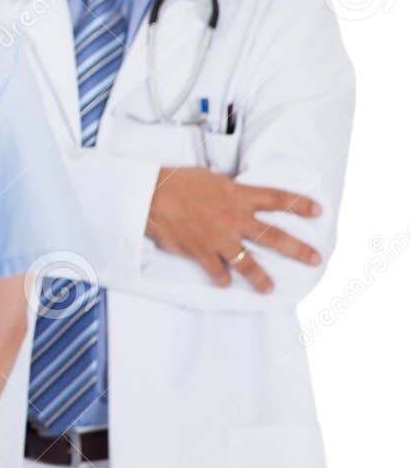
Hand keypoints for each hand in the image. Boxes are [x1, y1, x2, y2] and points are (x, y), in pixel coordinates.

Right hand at [145, 166, 322, 291]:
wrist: (150, 195)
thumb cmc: (175, 181)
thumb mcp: (208, 178)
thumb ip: (226, 189)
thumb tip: (233, 193)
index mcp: (238, 195)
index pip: (277, 199)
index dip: (300, 205)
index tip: (318, 211)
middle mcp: (234, 218)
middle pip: (274, 236)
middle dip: (297, 249)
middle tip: (315, 259)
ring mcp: (218, 238)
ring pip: (248, 263)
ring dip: (261, 278)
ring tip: (270, 289)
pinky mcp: (200, 251)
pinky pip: (216, 270)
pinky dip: (220, 278)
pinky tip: (224, 284)